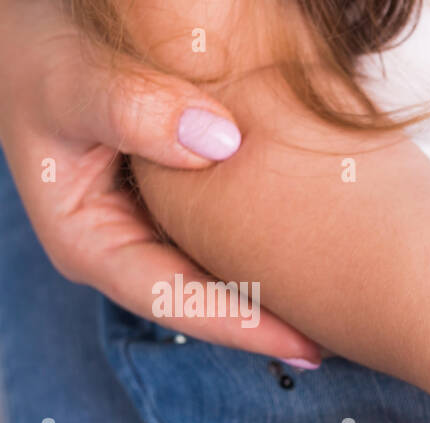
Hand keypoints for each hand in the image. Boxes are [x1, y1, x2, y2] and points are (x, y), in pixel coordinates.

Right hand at [0, 1, 318, 363]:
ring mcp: (155, 226)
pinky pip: (232, 232)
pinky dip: (272, 239)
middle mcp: (125, 247)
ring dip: (278, 287)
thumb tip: (219, 141)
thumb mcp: (75, 81)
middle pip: (208, 301)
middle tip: (344, 340)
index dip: (242, 327)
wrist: (44, 20)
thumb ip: (132, 108)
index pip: (176, 303)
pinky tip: (324, 246)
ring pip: (224, 270)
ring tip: (344, 313)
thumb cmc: (45, 50)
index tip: (303, 342)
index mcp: (90, 244)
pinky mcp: (183, 201)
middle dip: (271, 323)